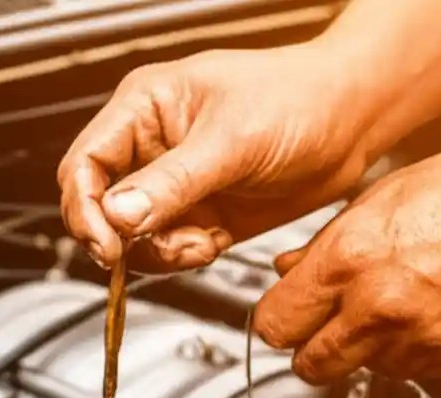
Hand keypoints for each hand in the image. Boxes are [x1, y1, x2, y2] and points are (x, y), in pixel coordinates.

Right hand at [58, 43, 384, 271]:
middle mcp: (153, 146)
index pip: (85, 164)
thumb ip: (173, 182)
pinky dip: (186, 256)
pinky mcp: (203, 213)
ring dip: (161, 252)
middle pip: (103, 207)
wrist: (355, 122)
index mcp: (144, 108)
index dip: (85, 208)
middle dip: (127, 237)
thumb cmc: (300, 98)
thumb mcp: (232, 140)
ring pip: (137, 236)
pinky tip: (214, 242)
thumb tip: (119, 215)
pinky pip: (172, 248)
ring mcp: (178, 183)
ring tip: (198, 243)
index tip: (108, 244)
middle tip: (161, 249)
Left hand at [254, 128, 440, 381]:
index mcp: (351, 258)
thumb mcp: (387, 195)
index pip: (275, 323)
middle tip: (331, 327)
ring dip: (376, 349)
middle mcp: (383, 307)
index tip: (288, 317)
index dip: (280, 320)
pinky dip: (425, 352)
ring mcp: (426, 341)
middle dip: (314, 349)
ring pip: (369, 371)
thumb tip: (290, 271)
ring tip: (412, 301)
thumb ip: (329, 243)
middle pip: (310, 366)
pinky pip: (423, 373)